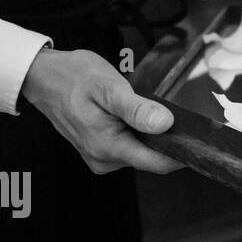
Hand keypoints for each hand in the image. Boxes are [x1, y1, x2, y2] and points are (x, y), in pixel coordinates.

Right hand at [21, 49, 182, 174]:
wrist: (42, 77)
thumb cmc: (72, 78)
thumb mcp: (108, 87)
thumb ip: (137, 109)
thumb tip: (164, 124)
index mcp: (108, 147)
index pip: (158, 163)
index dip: (182, 152)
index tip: (199, 136)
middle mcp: (104, 159)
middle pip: (153, 158)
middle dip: (167, 138)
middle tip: (170, 109)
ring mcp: (101, 157)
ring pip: (143, 151)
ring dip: (151, 133)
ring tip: (145, 107)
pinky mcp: (100, 150)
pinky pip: (131, 146)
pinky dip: (138, 132)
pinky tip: (133, 113)